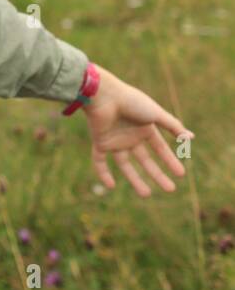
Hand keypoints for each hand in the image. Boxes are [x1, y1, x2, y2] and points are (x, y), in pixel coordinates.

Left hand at [82, 64, 194, 196]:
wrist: (104, 95)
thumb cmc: (131, 101)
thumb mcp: (156, 114)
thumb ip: (173, 126)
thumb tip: (191, 138)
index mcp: (144, 128)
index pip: (160, 148)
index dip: (170, 161)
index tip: (180, 174)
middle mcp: (130, 136)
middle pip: (145, 160)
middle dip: (157, 174)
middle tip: (170, 189)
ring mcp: (115, 140)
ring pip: (124, 164)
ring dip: (135, 179)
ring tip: (147, 194)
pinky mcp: (100, 142)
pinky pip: (99, 161)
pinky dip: (103, 173)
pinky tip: (111, 186)